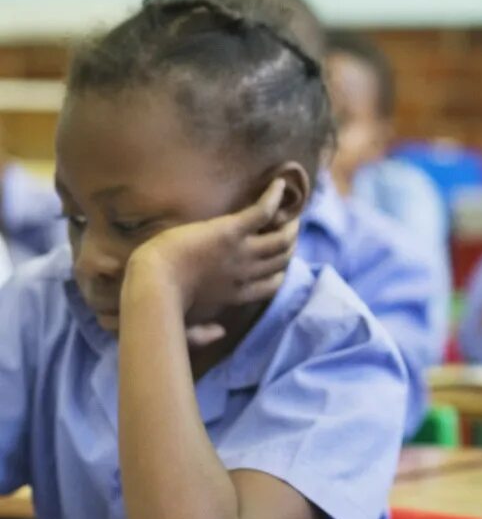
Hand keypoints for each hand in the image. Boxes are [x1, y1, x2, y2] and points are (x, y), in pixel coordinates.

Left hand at [124, 180, 298, 323]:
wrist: (153, 283)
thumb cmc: (163, 306)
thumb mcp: (185, 328)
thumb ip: (203, 335)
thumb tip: (220, 333)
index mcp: (235, 295)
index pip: (270, 286)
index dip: (280, 274)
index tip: (282, 266)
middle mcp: (246, 272)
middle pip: (281, 259)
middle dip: (288, 246)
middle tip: (290, 231)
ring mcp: (242, 250)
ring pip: (280, 237)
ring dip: (289, 224)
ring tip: (292, 212)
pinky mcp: (232, 230)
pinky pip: (262, 211)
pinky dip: (273, 197)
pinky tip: (278, 183)